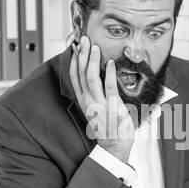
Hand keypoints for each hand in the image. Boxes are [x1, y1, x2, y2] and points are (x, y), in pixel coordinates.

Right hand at [68, 34, 135, 163]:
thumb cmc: (108, 128)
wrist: (113, 147)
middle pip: (81, 73)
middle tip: (84, 40)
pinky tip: (110, 62)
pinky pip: (109, 87)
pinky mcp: (111, 107)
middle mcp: (88, 101)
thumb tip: (99, 78)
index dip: (74, 60)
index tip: (76, 47)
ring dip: (92, 60)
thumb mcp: (97, 109)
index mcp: (84, 100)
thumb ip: (96, 94)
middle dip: (82, 55)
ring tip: (95, 47)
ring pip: (91, 78)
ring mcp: (99, 104)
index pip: (75, 76)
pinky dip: (108, 73)